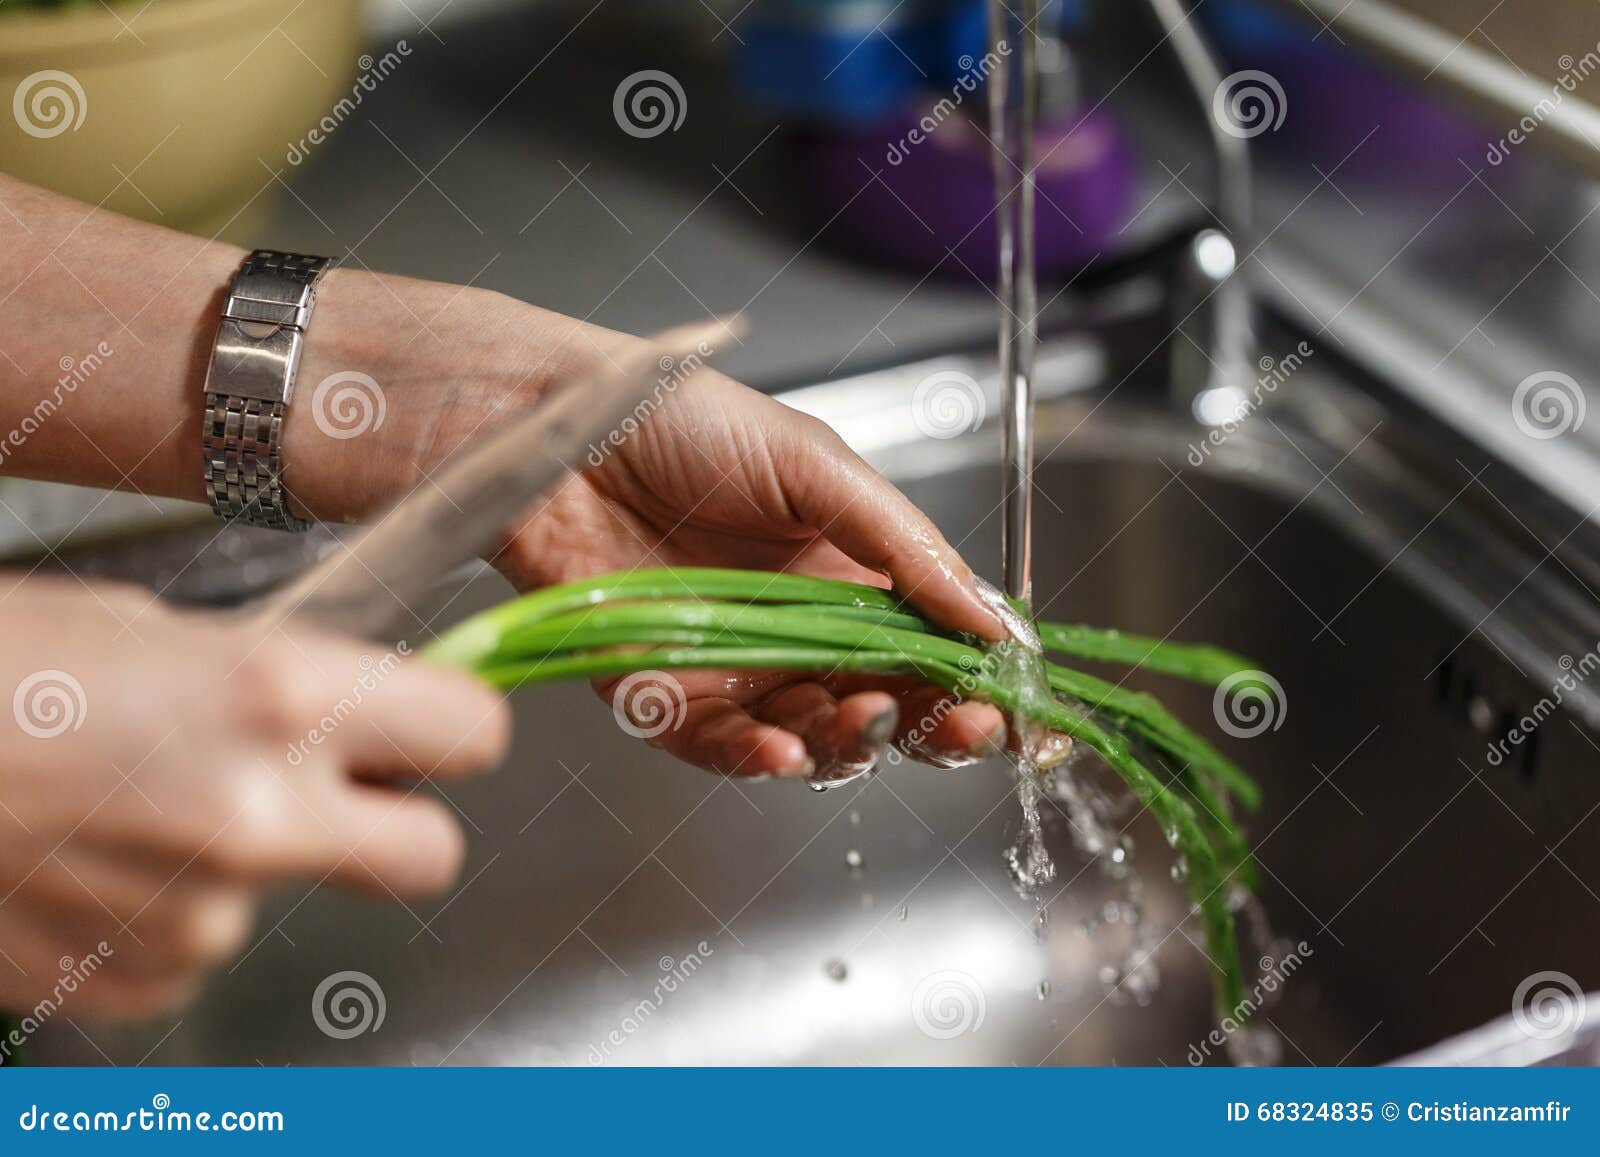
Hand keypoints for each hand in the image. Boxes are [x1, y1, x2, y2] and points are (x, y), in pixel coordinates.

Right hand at [0, 578, 506, 1018]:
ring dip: (245, 863)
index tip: (429, 723)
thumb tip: (337, 703)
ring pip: (288, 901)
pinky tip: (85, 858)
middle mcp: (260, 815)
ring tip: (129, 804)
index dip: (452, 727)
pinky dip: (162, 911)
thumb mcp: (147, 627)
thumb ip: (266, 674)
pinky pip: (192, 948)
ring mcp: (197, 915)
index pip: (471, 733)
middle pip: (429, 855)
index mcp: (278, 696)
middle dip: (398, 823)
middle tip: (340, 787)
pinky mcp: (129, 983)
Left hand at [290, 277, 1011, 781]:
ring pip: (822, 740)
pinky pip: (729, 750)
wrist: (563, 431)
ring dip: (855, 740)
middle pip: (894, 707)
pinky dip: (762, 757)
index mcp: (855, 571)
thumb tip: (996, 620)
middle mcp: (806, 631)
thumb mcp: (819, 466)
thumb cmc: (686, 425)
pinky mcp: (671, 699)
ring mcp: (742, 670)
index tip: (1030, 720)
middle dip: (938, 726)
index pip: (939, 646)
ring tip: (867, 712)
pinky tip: (785, 746)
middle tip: (966, 725)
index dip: (987, 687)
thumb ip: (907, 548)